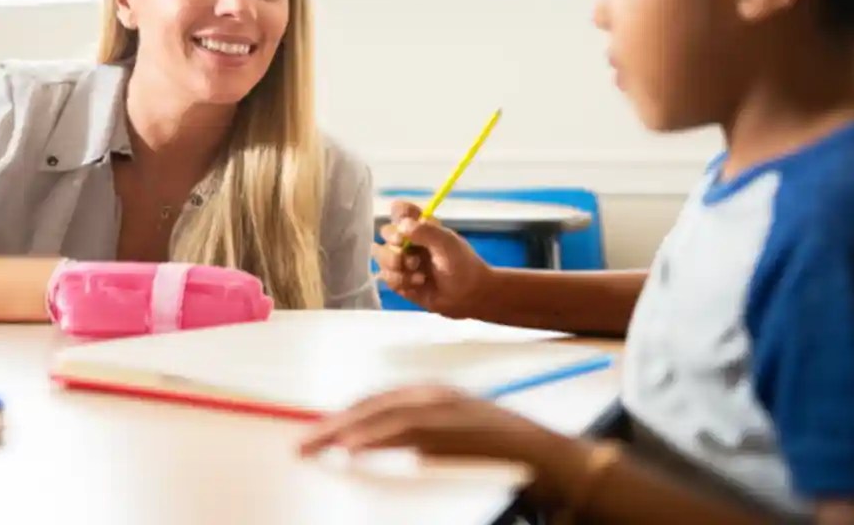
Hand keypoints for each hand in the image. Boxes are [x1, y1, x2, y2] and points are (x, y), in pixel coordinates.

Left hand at [298, 384, 557, 462]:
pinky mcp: (455, 427)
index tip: (313, 436)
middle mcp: (434, 395)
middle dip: (332, 425)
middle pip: (370, 407)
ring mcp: (445, 408)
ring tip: (315, 446)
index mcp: (430, 395)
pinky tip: (352, 450)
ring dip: (345, 432)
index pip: (373, 403)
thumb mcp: (451, 444)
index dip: (340, 418)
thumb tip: (372, 454)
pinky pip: (407, 432)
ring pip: (382, 416)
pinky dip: (377, 438)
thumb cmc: (501, 456)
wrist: (552, 459)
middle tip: (301, 446)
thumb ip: (419, 443)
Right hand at [372, 200, 490, 317]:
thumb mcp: (448, 244)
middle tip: (413, 258)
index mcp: (420, 226)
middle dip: (393, 245)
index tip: (405, 227)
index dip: (398, 216)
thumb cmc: (462, 265)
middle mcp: (407, 240)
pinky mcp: (398, 280)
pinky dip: (401, 281)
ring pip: (380, 256)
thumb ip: (426, 231)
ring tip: (419, 275)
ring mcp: (401, 261)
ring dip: (396, 266)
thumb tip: (402, 226)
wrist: (468, 297)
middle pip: (384, 232)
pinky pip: (385, 277)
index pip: (399, 210)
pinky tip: (418, 284)